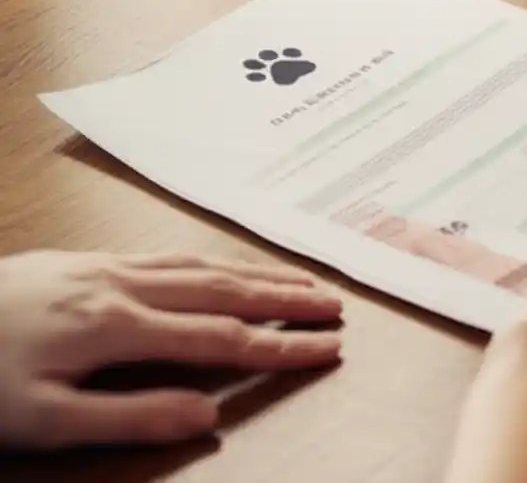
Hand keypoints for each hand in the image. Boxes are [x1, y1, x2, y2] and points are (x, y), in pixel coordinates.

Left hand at [0, 250, 342, 449]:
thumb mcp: (44, 419)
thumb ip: (130, 416)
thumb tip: (207, 414)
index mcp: (117, 325)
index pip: (221, 338)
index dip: (280, 346)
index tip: (329, 348)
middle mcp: (119, 284)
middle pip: (222, 287)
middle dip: (284, 296)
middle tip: (336, 303)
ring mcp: (100, 266)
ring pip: (197, 263)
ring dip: (254, 272)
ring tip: (299, 280)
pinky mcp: (80, 260)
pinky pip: (164, 253)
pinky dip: (209, 258)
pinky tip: (219, 264)